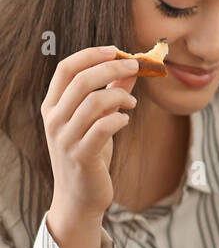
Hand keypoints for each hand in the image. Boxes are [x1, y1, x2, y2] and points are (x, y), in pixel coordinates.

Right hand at [42, 47, 138, 247]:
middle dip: (112, 68)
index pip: (65, 69)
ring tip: (132, 103)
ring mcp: (65, 138)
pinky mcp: (81, 156)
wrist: (79, 197)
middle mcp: (54, 120)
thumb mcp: (97, 120)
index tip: (116, 50)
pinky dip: (119, 119)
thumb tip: (132, 68)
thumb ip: (111, 93)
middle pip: (81, 80)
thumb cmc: (90, 154)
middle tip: (136, 66)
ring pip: (93, 101)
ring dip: (120, 96)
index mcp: (53, 106)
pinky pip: (102, 128)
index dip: (91, 54)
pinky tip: (126, 120)